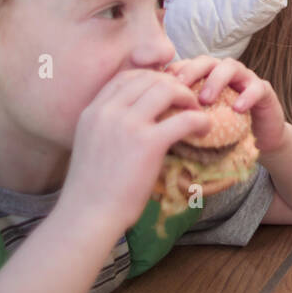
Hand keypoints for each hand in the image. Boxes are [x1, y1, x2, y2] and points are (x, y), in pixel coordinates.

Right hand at [62, 69, 211, 232]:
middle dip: (173, 85)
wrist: (87, 216)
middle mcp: (108, 112)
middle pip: (149, 78)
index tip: (165, 92)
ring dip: (187, 97)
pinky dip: (200, 120)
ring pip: (167, 89)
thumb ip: (108, 126)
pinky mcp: (148, 143)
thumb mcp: (92, 145)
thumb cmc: (92, 189)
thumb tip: (136, 120)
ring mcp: (127, 125)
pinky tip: (204, 130)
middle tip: (186, 102)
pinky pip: (184, 119)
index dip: (151, 78)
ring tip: (195, 112)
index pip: (125, 76)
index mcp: (92, 111)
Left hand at [166, 56, 287, 153]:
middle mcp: (224, 73)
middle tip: (179, 87)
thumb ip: (179, 114)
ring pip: (231, 66)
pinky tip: (237, 108)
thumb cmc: (224, 132)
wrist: (258, 141)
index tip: (158, 87)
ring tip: (205, 99)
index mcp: (205, 77)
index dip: (173, 72)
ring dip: (216, 80)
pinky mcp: (265, 90)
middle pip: (206, 61)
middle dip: (191, 71)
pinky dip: (247, 95)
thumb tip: (149, 118)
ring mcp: (245, 79)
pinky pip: (257, 87)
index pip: (187, 65)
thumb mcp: (199, 122)